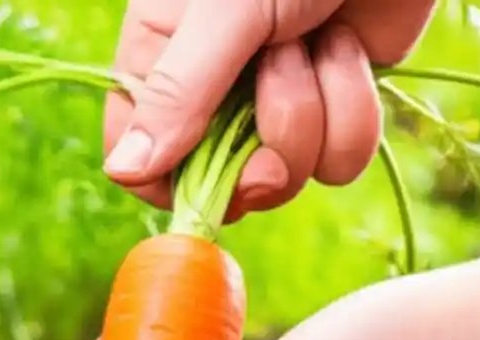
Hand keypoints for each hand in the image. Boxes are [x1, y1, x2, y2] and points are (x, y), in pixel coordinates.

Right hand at [105, 0, 435, 218]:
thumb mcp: (223, 13)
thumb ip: (176, 93)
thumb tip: (123, 172)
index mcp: (158, 64)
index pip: (139, 161)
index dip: (174, 183)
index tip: (213, 176)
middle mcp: (211, 95)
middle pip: (218, 182)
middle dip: (260, 151)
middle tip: (279, 97)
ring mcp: (274, 105)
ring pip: (287, 174)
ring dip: (315, 111)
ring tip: (313, 41)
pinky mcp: (334, 108)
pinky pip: (340, 159)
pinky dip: (355, 106)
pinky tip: (348, 47)